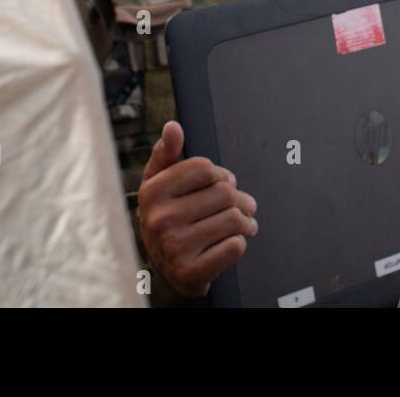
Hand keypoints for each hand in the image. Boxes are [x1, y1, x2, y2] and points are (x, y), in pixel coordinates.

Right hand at [136, 121, 258, 296]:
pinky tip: (232, 242)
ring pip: (233, 219)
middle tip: (245, 206)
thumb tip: (172, 127)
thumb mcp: (159, 183)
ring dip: (246, 221)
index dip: (222, 175)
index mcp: (152, 192)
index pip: (206, 168)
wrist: (164, 269)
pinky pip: (234, 247)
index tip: (225, 183)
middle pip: (225, 193)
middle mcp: (159, 219)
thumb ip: (166, 153)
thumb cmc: (167, 217)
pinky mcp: (189, 272)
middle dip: (240, 199)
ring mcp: (173, 248)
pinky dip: (240, 243)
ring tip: (245, 223)